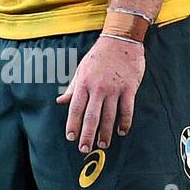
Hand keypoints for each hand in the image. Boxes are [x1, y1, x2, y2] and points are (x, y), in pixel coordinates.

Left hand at [56, 35, 144, 151]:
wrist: (121, 40)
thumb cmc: (99, 56)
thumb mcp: (81, 69)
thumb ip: (72, 88)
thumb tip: (60, 101)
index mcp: (84, 83)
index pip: (76, 108)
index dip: (73, 124)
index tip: (71, 137)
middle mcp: (98, 88)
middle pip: (92, 116)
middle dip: (87, 135)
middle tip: (85, 149)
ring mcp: (114, 89)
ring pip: (109, 116)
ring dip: (106, 132)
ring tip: (102, 145)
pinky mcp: (129, 88)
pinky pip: (127, 109)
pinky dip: (124, 122)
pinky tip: (122, 131)